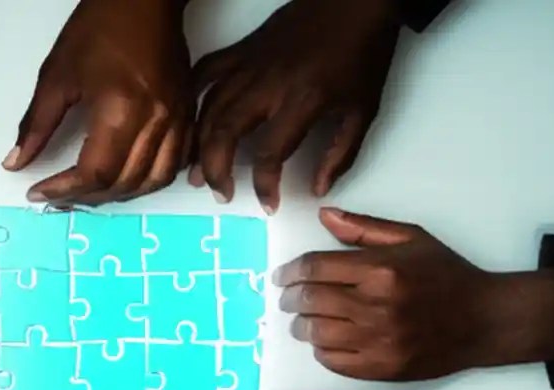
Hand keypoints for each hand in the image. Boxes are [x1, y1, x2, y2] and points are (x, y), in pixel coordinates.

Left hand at [7, 0, 191, 205]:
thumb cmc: (101, 27)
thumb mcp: (57, 75)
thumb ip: (36, 125)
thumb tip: (16, 162)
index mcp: (122, 109)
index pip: (95, 172)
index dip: (64, 190)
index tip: (38, 193)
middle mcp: (156, 120)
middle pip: (125, 183)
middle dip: (88, 197)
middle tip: (59, 194)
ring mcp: (178, 118)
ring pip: (155, 180)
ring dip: (122, 194)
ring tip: (91, 191)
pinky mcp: (188, 113)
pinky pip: (177, 162)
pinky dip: (152, 177)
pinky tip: (128, 175)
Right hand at [191, 0, 401, 211]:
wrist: (355, 1)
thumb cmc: (363, 53)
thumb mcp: (364, 108)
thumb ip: (341, 153)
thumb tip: (318, 188)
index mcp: (303, 100)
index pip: (270, 153)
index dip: (265, 186)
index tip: (269, 204)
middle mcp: (269, 84)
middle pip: (225, 133)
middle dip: (216, 170)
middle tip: (220, 193)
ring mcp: (249, 64)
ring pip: (209, 109)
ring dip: (199, 145)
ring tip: (196, 172)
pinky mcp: (241, 50)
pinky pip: (204, 74)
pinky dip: (191, 99)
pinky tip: (188, 124)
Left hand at [273, 209, 553, 379]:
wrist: (485, 320)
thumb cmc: (446, 276)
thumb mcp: (410, 238)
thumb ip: (362, 227)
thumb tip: (322, 215)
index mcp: (381, 270)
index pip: (314, 268)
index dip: (290, 272)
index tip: (281, 276)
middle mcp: (377, 306)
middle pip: (310, 301)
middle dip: (290, 299)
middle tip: (287, 298)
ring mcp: (379, 341)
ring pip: (315, 333)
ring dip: (300, 326)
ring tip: (302, 320)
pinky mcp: (381, 368)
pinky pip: (332, 361)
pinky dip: (320, 350)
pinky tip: (325, 341)